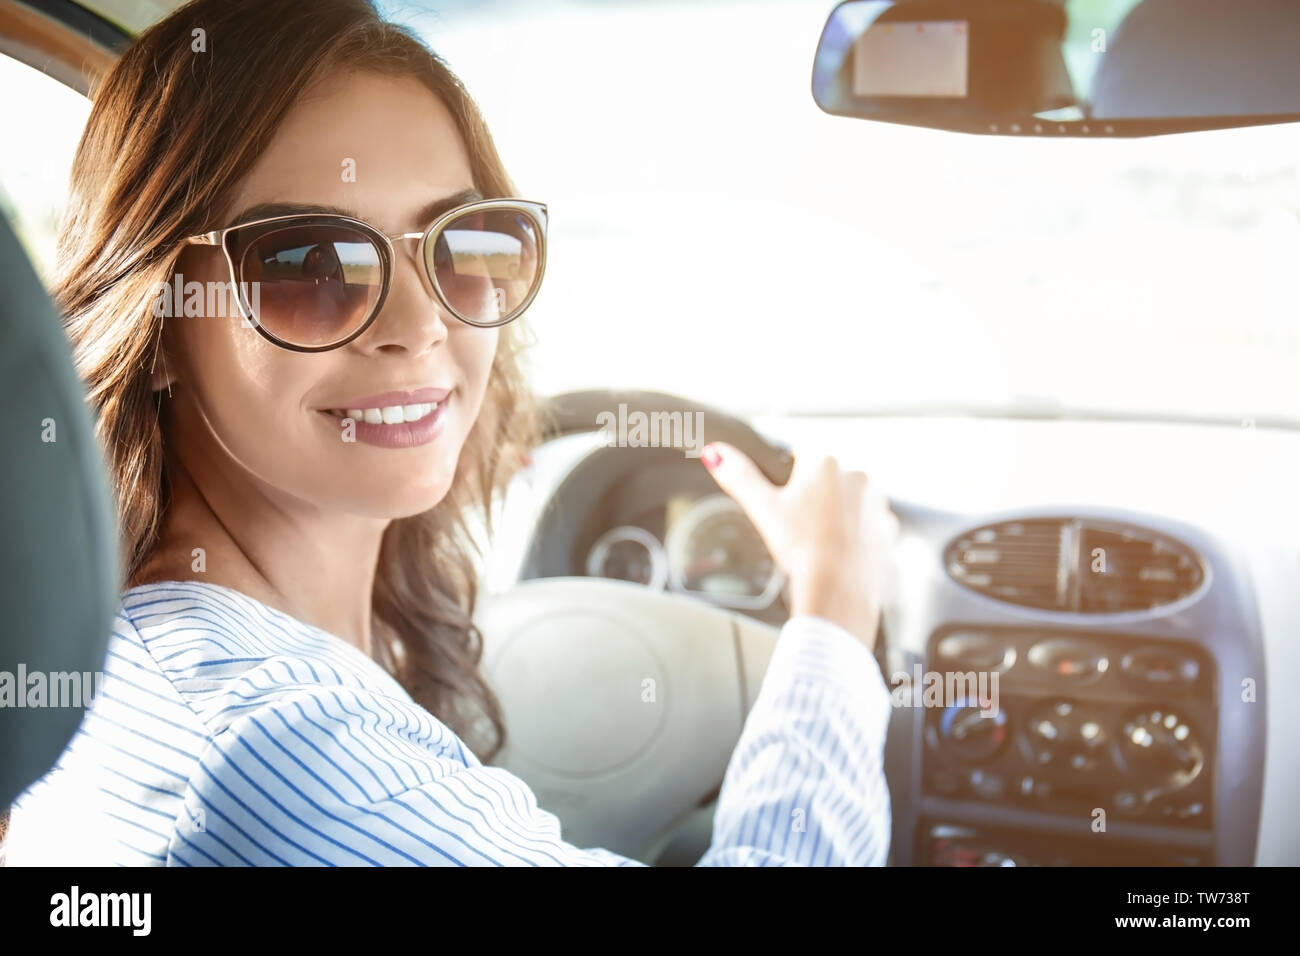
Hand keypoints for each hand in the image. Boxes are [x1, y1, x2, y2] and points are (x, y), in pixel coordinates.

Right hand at [700, 442, 898, 649]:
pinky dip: (856, 537)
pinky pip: (868, 526)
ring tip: (819, 543)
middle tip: (799, 526)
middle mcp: (857, 474)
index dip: (790, 476)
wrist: (840, 589)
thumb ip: (740, 477)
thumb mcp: (764, 509)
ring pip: (849, 501)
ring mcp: (877, 502)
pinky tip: (839, 553)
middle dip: (814, 497)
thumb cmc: (802, 547)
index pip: (802, 453)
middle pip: (827, 478)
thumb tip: (715, 454)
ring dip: (836, 515)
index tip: (787, 499)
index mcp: (825, 461)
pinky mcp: (889, 529)